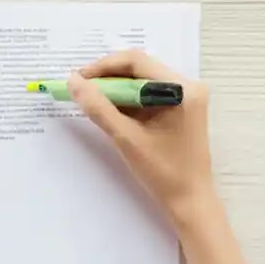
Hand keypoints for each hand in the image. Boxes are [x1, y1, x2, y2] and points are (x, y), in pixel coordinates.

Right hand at [68, 49, 214, 223]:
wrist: (190, 201)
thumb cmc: (164, 173)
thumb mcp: (127, 138)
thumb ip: (99, 108)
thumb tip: (74, 82)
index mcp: (182, 89)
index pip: (137, 62)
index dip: (103, 67)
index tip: (78, 79)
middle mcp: (188, 86)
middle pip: (140, 68)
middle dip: (108, 77)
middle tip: (80, 89)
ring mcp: (186, 97)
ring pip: (142, 81)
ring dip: (116, 89)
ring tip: (90, 99)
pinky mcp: (181, 108)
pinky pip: (149, 95)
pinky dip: (128, 100)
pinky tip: (109, 109)